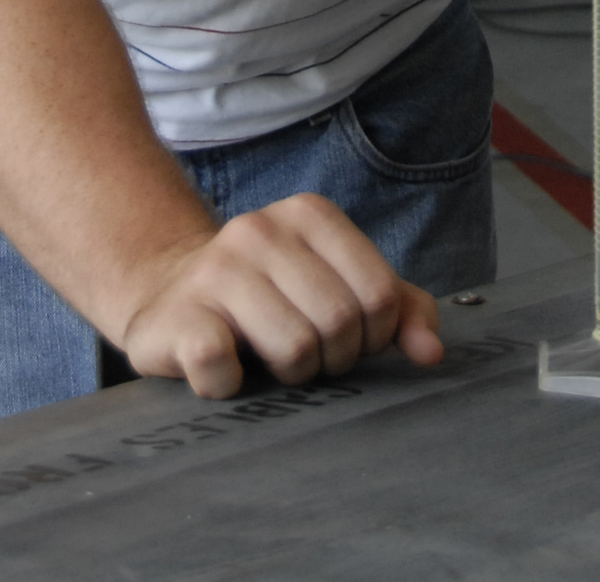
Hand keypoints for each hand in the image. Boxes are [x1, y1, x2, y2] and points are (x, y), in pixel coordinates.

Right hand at [114, 194, 445, 398]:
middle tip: (308, 353)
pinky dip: (233, 385)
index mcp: (309, 214)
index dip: (376, 336)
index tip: (349, 338)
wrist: (168, 293)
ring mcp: (215, 270)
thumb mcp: (340, 285)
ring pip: (294, 350)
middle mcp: (259, 230)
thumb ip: (400, 309)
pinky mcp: (178, 316)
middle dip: (335, 358)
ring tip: (268, 358)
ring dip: (290, 376)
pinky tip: (227, 368)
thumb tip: (431, 353)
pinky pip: (224, 368)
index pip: (381, 293)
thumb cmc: (271, 297)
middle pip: (340, 323)